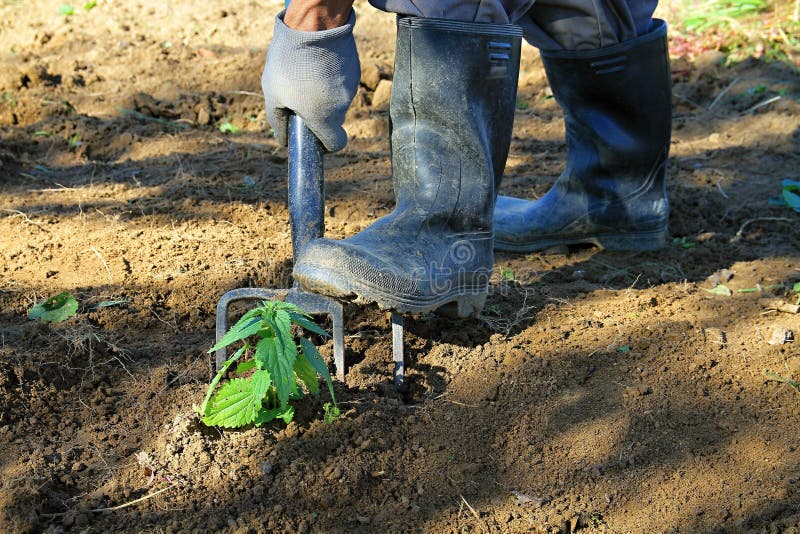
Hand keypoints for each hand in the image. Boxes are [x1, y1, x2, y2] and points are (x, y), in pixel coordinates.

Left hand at [261, 9, 359, 151]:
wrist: (313, 26)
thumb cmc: (288, 63)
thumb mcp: (273, 94)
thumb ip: (278, 122)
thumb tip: (284, 141)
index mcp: (323, 118)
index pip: (335, 144)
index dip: (325, 144)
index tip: (314, 135)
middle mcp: (341, 107)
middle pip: (333, 120)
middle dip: (318, 113)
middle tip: (300, 95)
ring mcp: (350, 88)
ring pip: (336, 100)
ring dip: (323, 93)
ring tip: (307, 73)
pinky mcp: (354, 70)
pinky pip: (342, 82)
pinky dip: (331, 78)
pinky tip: (318, 63)